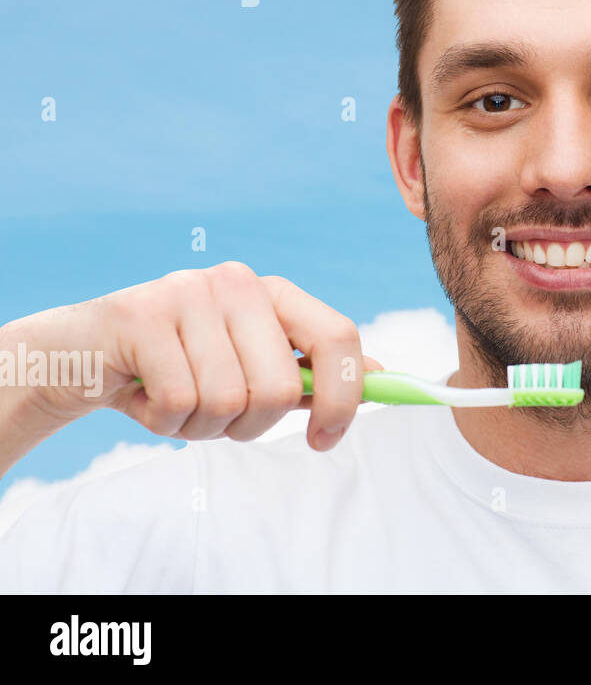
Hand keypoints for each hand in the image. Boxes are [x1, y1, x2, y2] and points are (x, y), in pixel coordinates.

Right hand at [25, 261, 381, 451]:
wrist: (77, 356)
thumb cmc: (175, 368)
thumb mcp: (247, 369)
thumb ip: (309, 373)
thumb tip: (381, 376)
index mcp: (273, 292)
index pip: (337, 336)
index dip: (344, 396)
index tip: (326, 439)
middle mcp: (237, 283)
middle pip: (281, 388)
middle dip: (250, 426)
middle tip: (216, 418)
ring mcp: (189, 293)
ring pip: (229, 402)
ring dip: (200, 426)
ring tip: (172, 401)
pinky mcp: (141, 317)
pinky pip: (180, 403)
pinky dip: (162, 421)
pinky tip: (143, 396)